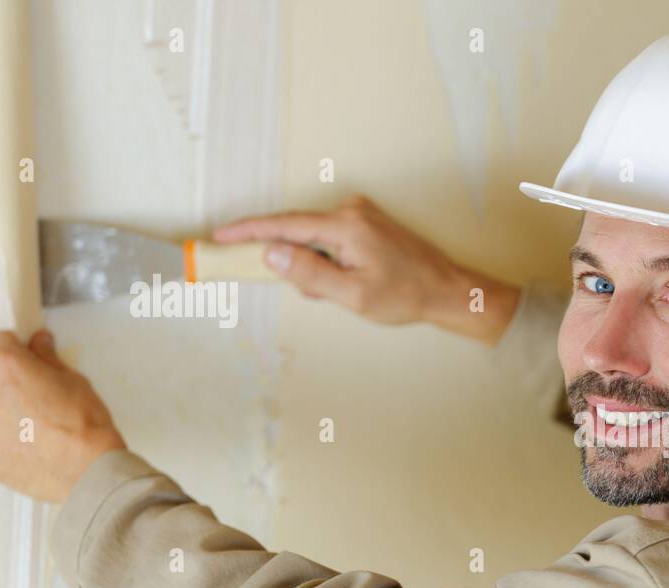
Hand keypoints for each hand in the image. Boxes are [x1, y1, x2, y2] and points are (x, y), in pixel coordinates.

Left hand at [0, 330, 125, 502]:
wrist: (86, 472)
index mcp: (9, 366)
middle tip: (15, 386)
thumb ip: (48, 361)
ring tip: (10, 414)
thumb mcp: (75, 383)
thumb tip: (40, 347)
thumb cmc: (84, 432)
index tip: (20, 355)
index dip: (14, 347)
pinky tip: (5, 435)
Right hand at [214, 194, 519, 342]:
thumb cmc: (405, 295)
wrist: (447, 290)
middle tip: (319, 292)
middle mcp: (351, 210)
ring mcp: (361, 214)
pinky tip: (349, 282)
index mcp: (346, 225)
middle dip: (296, 265)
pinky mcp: (367, 222)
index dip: (249, 232)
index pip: (284, 225)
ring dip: (317, 268)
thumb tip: (272, 254)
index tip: (221, 236)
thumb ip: (310, 275)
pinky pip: (332, 241)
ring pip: (316, 240)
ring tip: (346, 292)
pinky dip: (330, 262)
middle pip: (299, 233)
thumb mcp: (353, 295)